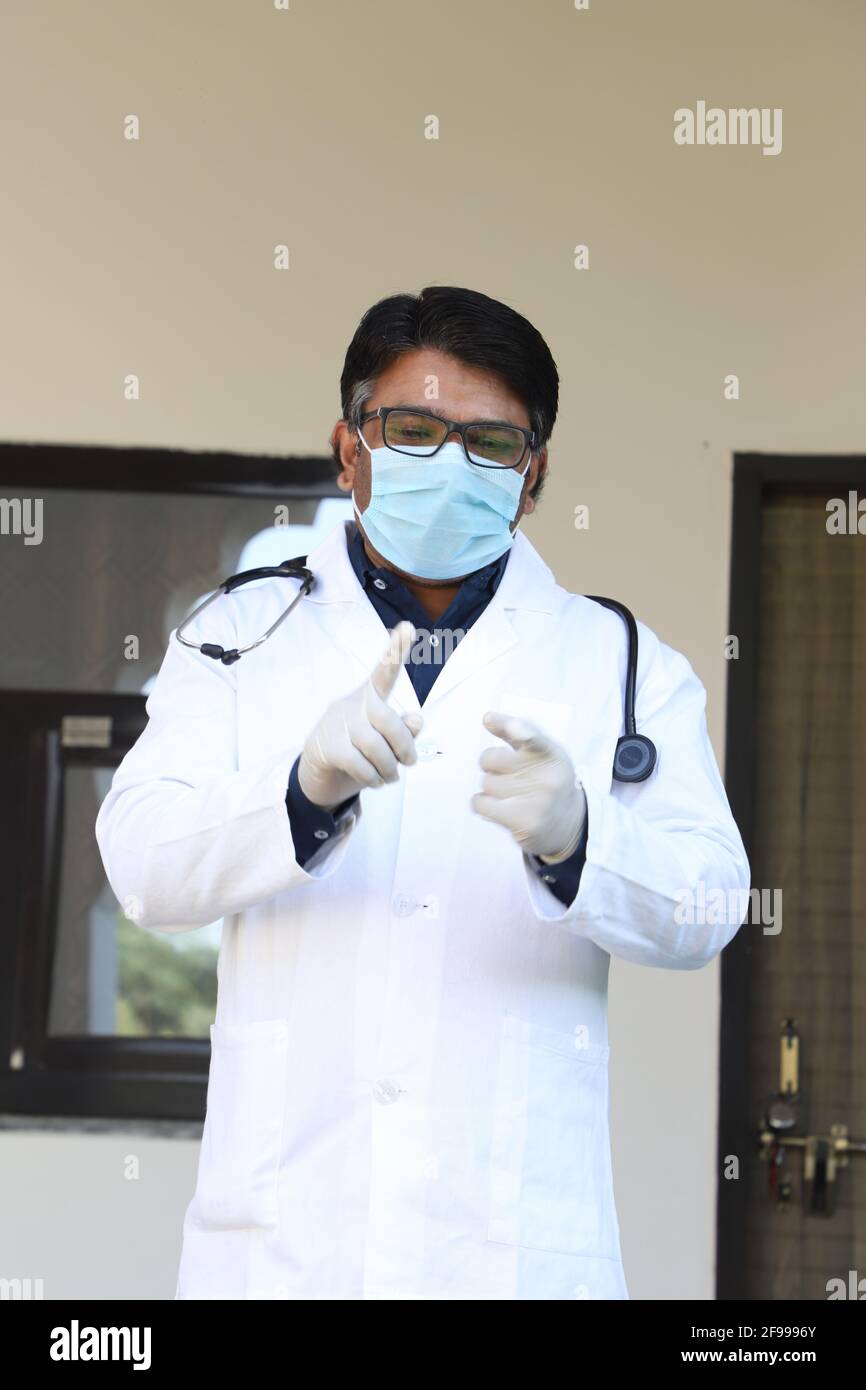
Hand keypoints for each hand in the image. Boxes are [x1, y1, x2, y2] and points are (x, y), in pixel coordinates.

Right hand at [298, 621, 422, 808]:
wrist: (320, 775)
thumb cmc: (359, 753)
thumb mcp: (386, 743)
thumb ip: (403, 731)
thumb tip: (416, 719)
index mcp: (369, 698)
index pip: (384, 672)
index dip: (395, 652)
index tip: (406, 628)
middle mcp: (353, 704)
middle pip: (388, 720)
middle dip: (404, 746)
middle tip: (409, 763)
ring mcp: (337, 724)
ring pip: (375, 746)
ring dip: (389, 768)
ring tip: (390, 777)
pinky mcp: (327, 746)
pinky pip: (359, 763)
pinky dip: (373, 777)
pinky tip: (374, 781)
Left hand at [471, 711, 586, 861]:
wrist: (569, 823)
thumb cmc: (546, 779)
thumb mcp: (541, 753)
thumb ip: (515, 733)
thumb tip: (487, 718)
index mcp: (551, 754)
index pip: (533, 737)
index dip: (515, 728)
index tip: (491, 719)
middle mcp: (547, 776)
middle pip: (490, 760)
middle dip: (492, 766)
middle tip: (511, 775)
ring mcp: (537, 801)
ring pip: (485, 783)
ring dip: (491, 788)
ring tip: (513, 794)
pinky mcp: (523, 823)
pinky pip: (480, 803)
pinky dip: (482, 803)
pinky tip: (500, 806)